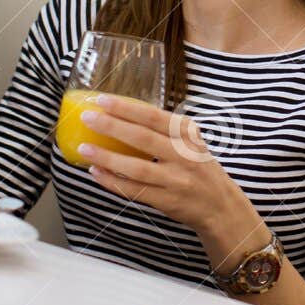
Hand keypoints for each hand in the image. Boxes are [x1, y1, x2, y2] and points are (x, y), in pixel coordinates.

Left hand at [75, 94, 267, 271]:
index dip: (127, 108)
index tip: (103, 99)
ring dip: (107, 157)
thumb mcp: (192, 141)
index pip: (154, 116)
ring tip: (84, 149)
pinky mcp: (167, 201)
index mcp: (188, 135)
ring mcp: (176, 180)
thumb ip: (166, 129)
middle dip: (111, 126)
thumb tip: (123, 113)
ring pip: (136, 167)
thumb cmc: (199, 168)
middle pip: (143, 138)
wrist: (220, 206)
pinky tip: (96, 172)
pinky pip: (134, 190)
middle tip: (87, 118)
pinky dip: (113, 181)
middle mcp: (184, 155)